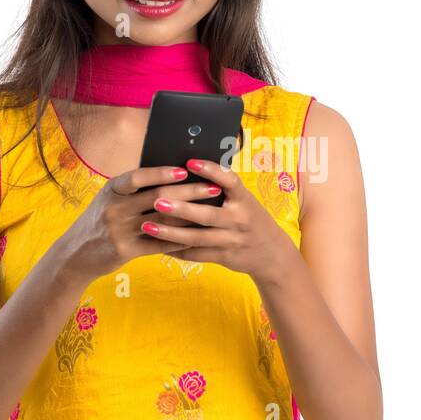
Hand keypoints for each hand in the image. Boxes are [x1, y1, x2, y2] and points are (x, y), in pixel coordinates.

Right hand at [57, 165, 215, 280]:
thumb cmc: (99, 222)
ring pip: (162, 220)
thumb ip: (133, 190)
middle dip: (189, 192)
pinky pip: (159, 244)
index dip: (162, 173)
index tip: (185, 170)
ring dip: (190, 215)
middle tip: (212, 188)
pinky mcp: (126, 250)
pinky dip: (180, 239)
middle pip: (158, 197)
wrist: (75, 254)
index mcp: (112, 190)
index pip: (138, 177)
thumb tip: (171, 176)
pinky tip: (197, 236)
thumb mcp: (108, 200)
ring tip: (211, 211)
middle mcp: (114, 208)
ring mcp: (119, 230)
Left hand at [139, 157, 295, 283]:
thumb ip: (224, 190)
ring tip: (148, 225)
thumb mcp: (245, 201)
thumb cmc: (251, 219)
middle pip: (208, 214)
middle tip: (157, 200)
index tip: (190, 162)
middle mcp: (240, 219)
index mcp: (245, 199)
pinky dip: (177, 250)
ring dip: (171, 233)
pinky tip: (157, 245)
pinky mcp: (225, 257)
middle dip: (181, 208)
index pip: (230, 181)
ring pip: (198, 238)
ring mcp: (232, 240)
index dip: (211, 170)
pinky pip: (197, 254)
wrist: (272, 254)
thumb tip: (190, 169)